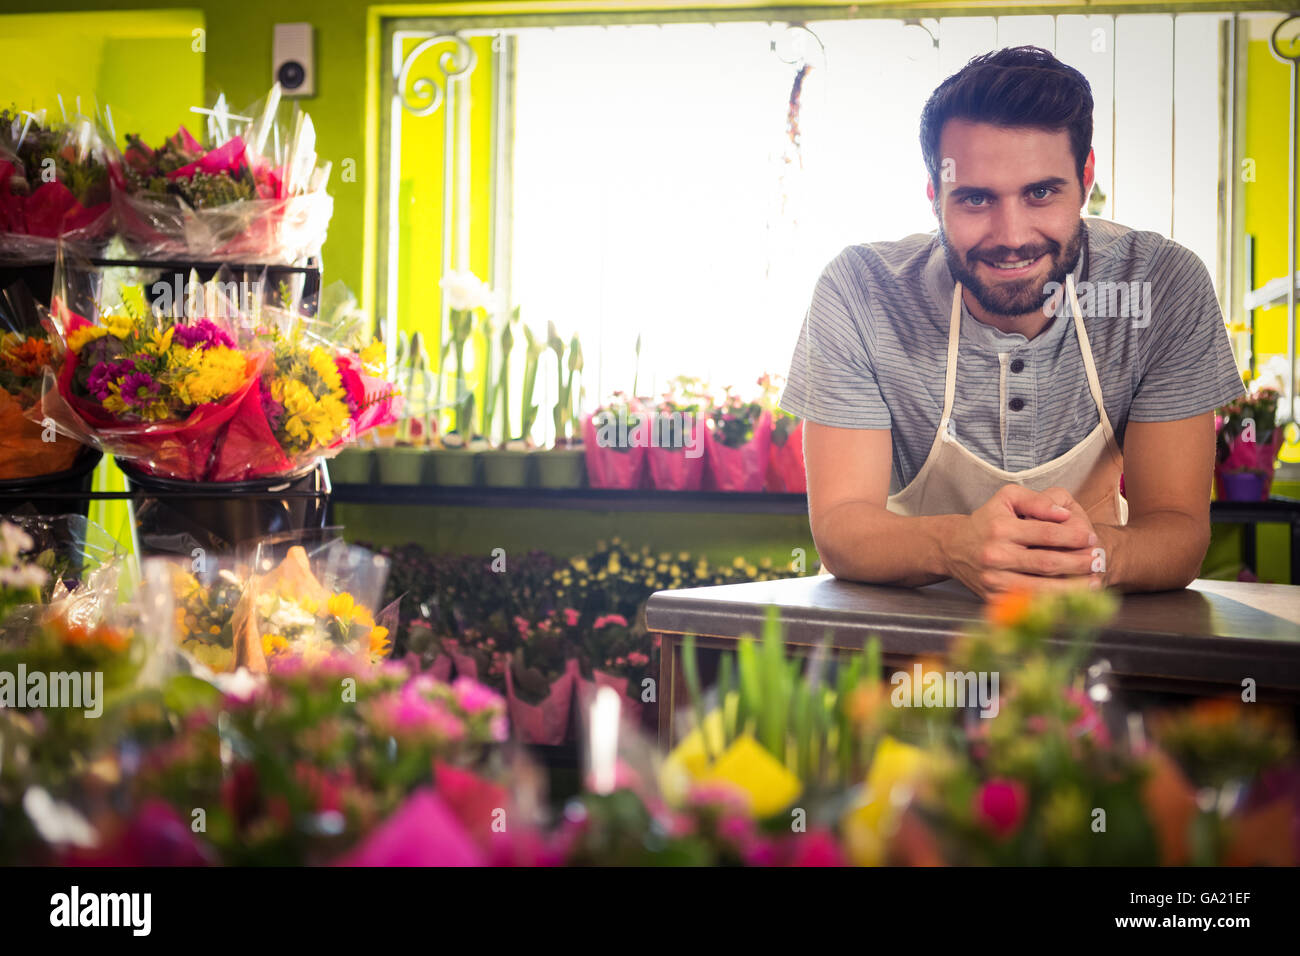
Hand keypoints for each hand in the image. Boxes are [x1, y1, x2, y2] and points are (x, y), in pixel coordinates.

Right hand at [943, 484, 1101, 598]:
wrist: (954, 548)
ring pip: (1041, 588)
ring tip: (1093, 581)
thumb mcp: (1008, 498)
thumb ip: (1037, 501)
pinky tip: (1072, 598)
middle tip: (1098, 560)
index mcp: (1000, 529)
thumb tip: (1065, 514)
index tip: (1091, 537)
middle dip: (1078, 563)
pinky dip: (1054, 603)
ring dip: (1072, 588)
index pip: (1046, 533)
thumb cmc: (988, 520)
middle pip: (1047, 563)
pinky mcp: (993, 598)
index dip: (1073, 536)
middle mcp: (995, 556)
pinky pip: (1030, 603)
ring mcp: (994, 580)